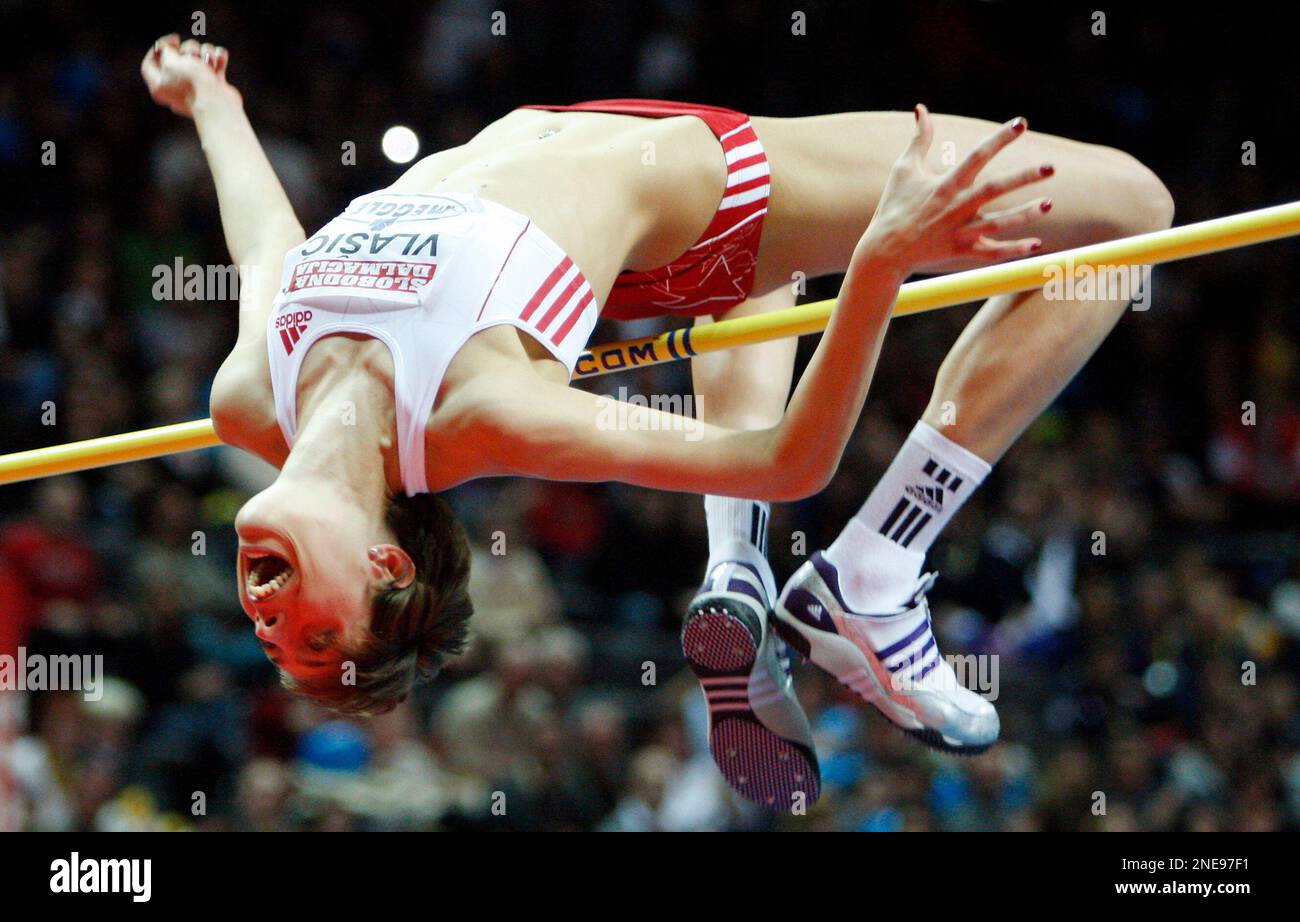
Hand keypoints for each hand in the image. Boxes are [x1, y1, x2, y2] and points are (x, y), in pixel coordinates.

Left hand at [140, 34, 236, 117]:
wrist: (219, 103)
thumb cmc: (192, 84)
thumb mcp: (171, 62)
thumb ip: (167, 51)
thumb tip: (171, 49)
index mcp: (158, 87)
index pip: (149, 63)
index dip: (159, 48)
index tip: (174, 40)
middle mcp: (175, 88)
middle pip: (176, 58)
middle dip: (187, 50)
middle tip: (193, 55)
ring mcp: (196, 87)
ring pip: (197, 58)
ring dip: (205, 53)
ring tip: (209, 61)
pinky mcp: (213, 86)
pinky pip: (213, 64)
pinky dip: (217, 59)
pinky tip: (219, 61)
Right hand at [859, 105, 1053, 270]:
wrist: (883, 251)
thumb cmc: (893, 207)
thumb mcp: (903, 169)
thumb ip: (918, 138)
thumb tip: (920, 108)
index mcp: (946, 184)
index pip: (978, 156)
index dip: (1000, 138)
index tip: (1021, 123)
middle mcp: (956, 207)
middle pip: (995, 189)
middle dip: (1023, 177)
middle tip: (1050, 167)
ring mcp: (959, 231)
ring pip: (998, 223)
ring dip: (1025, 214)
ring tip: (1048, 204)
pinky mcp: (960, 251)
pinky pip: (991, 252)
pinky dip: (1013, 250)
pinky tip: (1037, 245)